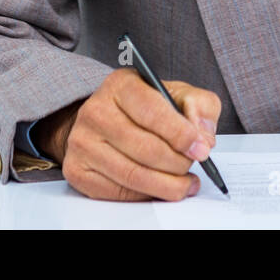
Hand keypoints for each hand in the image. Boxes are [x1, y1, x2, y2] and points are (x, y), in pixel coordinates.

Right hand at [32, 68, 220, 200]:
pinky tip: (161, 187)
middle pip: (145, 148)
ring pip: (133, 175)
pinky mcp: (77, 170)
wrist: (105, 120)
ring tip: (184, 182)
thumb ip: (199, 105)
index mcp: (121, 85)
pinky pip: (119, 192)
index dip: (181, 134)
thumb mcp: (176, 93)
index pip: (152, 112)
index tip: (201, 149)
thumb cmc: (145, 108)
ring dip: (167, 184)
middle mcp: (95, 111)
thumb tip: (202, 135)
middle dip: (178, 163)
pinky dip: (147, 194)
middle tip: (193, 165)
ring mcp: (82, 142)